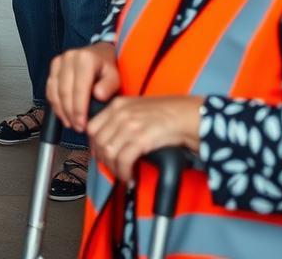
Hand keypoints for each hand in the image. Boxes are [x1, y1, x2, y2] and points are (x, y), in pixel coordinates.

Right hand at [46, 42, 120, 136]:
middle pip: (64, 92)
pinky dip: (55, 104)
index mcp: (85, 59)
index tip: (82, 124)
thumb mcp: (115, 76)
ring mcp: (59, 61)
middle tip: (77, 127)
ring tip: (70, 123)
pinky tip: (62, 114)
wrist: (99, 53)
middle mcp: (70, 58)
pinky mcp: (54, 66)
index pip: (79, 89)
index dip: (79, 110)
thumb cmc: (107, 67)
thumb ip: (109, 86)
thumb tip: (98, 95)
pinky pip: (50, 89)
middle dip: (70, 114)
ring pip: (55, 92)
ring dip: (61, 111)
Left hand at [86, 95, 202, 188]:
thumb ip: (122, 119)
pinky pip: (123, 161)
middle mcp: (120, 113)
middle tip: (112, 168)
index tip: (100, 155)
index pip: (92, 127)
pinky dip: (124, 172)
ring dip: (114, 169)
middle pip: (98, 142)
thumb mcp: (139, 108)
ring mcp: (129, 126)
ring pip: (108, 153)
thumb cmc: (170, 114)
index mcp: (118, 105)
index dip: (94, 145)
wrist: (189, 116)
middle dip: (103, 160)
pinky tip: (130, 176)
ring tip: (123, 174)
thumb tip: (111, 139)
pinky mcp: (140, 139)